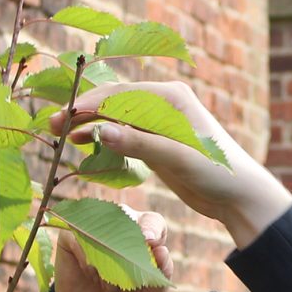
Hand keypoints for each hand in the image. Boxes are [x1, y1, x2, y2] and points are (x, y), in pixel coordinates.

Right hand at [51, 210, 171, 291]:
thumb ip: (162, 277)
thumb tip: (162, 251)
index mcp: (145, 234)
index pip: (153, 222)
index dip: (152, 229)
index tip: (150, 241)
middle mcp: (120, 224)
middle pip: (126, 218)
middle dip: (128, 246)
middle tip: (128, 266)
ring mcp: (95, 227)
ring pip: (102, 230)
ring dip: (108, 258)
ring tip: (111, 285)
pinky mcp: (71, 235)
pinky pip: (80, 239)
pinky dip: (88, 260)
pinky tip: (92, 274)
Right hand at [59, 81, 291, 247]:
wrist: (240, 197)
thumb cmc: (217, 172)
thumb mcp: (178, 157)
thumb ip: (140, 143)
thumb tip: (101, 130)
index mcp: (171, 97)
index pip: (121, 94)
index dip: (90, 104)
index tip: (63, 116)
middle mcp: (163, 104)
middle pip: (114, 103)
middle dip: (83, 112)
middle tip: (52, 125)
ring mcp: (158, 124)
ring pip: (115, 119)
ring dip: (89, 125)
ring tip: (59, 135)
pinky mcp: (156, 143)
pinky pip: (123, 135)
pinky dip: (103, 138)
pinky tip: (83, 144)